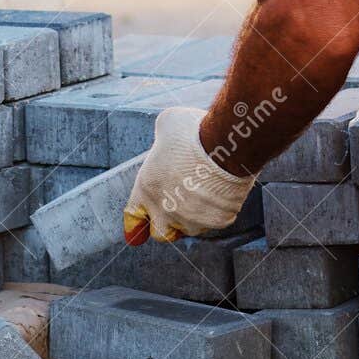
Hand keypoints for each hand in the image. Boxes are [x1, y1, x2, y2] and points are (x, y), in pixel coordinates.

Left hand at [123, 107, 255, 244]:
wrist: (225, 144)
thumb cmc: (194, 131)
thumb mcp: (167, 125)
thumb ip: (162, 138)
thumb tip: (167, 135)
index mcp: (145, 189)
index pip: (133, 217)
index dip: (138, 222)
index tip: (140, 228)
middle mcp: (164, 211)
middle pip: (160, 233)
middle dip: (167, 224)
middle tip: (178, 208)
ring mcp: (191, 220)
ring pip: (189, 228)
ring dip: (194, 217)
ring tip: (205, 195)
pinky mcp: (216, 222)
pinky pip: (216, 222)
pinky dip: (218, 212)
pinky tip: (223, 193)